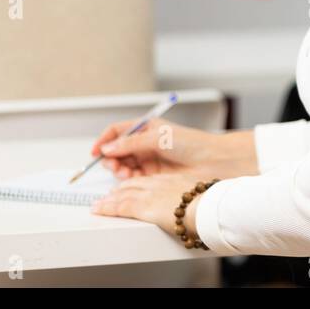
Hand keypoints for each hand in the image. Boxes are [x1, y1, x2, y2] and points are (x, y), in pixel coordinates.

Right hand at [90, 117, 255, 179]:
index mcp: (147, 128)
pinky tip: (130, 180)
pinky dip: (128, 179)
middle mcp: (146, 143)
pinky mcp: (154, 176)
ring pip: (123, 165)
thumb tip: (107, 148)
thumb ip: (131, 142)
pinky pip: (133, 178)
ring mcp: (149, 160)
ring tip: (125, 173)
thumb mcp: (159, 137)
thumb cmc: (193, 143)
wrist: (214, 162)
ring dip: (119, 170)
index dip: (104, 141)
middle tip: (114, 165)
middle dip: (111, 158)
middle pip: (117, 151)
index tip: (95, 152)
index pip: (118, 131)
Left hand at [91, 172, 209, 239]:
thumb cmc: (210, 204)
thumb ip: (193, 198)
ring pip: (123, 194)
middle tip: (109, 195)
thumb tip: (197, 204)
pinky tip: (98, 209)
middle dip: (119, 190)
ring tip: (99, 204)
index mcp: (172, 180)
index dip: (136, 184)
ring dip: (109, 199)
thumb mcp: (201, 195)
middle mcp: (158, 184)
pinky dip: (106, 207)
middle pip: (133, 184)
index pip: (148, 180)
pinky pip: (119, 206)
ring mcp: (149, 194)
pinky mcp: (142, 206)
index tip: (130, 187)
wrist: (209, 208)